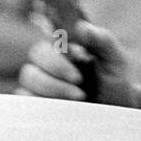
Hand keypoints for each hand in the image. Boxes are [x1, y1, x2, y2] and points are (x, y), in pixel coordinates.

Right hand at [16, 21, 136, 106]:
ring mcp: (40, 88)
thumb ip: (102, 40)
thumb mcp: (115, 60)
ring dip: (51, 90)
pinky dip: (38, 105)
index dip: (57, 60)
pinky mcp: (36, 107)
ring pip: (28, 81)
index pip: (45, 47)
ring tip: (78, 101)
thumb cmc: (115, 83)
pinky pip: (23, 103)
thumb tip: (82, 27)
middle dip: (56, 73)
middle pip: (32, 63)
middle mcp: (48, 67)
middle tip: (80, 87)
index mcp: (64, 51)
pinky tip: (59, 110)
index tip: (78, 73)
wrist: (116, 113)